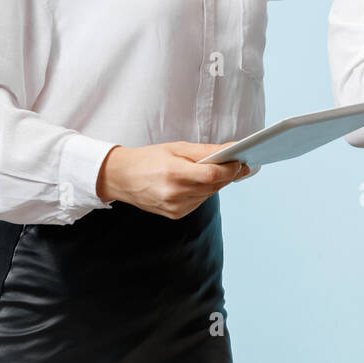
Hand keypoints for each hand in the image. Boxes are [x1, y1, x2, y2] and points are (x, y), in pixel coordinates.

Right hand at [96, 142, 255, 219]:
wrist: (122, 178)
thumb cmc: (149, 159)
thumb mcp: (176, 147)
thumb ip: (205, 151)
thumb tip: (232, 148)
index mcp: (174, 173)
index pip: (212, 175)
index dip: (230, 169)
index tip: (241, 161)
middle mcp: (175, 194)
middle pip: (214, 185)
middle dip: (228, 174)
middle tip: (237, 162)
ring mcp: (175, 207)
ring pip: (209, 194)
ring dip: (216, 183)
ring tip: (217, 170)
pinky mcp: (176, 215)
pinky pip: (199, 201)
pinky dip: (203, 191)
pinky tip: (198, 182)